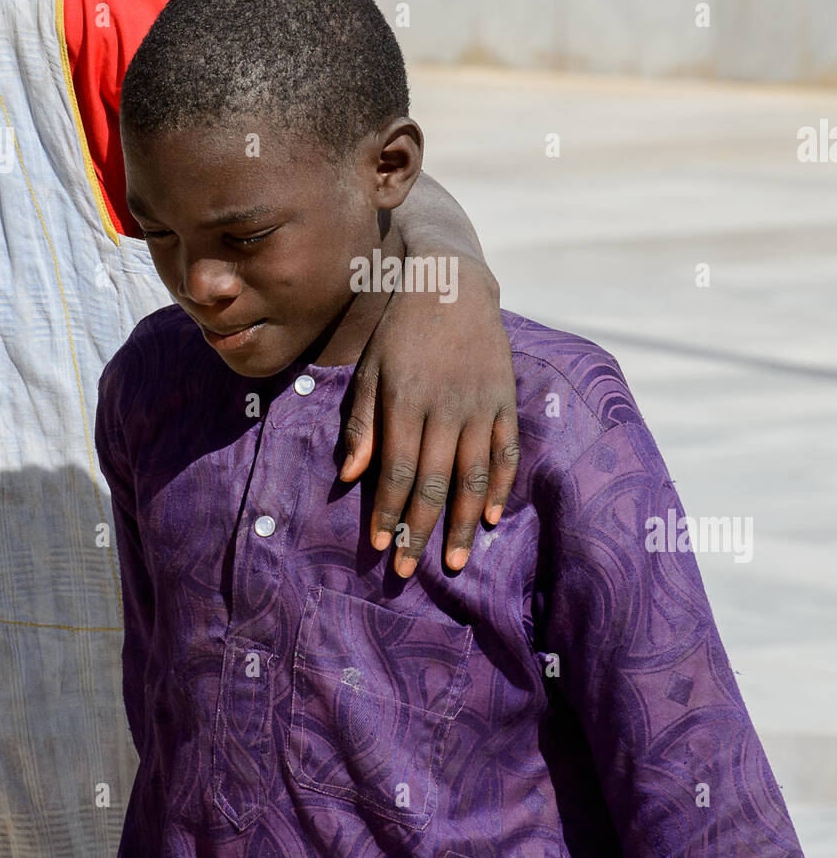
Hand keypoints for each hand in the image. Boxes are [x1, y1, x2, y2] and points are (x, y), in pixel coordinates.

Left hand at [340, 259, 518, 576]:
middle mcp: (446, 408)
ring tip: (456, 561)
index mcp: (406, 401)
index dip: (388, 512)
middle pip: (434, 482)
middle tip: (409, 571)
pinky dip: (501, 487)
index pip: (397, 470)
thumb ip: (362, 422)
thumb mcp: (370, 369)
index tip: (381, 546)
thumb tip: (351, 475)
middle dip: (419, 531)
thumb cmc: (400, 331)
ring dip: (465, 523)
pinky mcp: (504, 400)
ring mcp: (480, 406)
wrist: (452, 286)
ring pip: (474, 476)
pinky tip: (493, 517)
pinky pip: (506, 452)